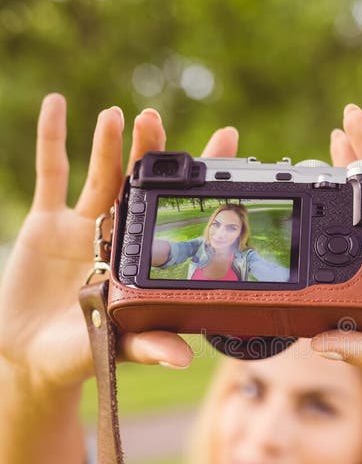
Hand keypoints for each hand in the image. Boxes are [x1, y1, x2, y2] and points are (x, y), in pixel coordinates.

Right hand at [0, 94, 238, 395]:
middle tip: (156, 121)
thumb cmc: (83, 353)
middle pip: (137, 183)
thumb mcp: (116, 345)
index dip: (198, 176)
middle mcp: (117, 235)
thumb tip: (184, 357)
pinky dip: (52, 138)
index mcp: (141, 258)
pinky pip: (49, 173)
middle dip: (148, 152)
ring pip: (98, 174)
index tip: (226, 139)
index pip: (175, 210)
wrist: (32, 359)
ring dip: (107, 143)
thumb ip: (148, 345)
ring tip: (117, 116)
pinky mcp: (45, 223)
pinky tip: (57, 104)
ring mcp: (82, 226)